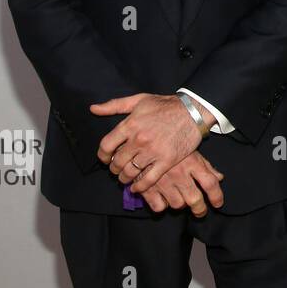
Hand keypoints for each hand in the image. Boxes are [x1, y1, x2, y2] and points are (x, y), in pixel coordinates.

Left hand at [91, 92, 213, 192]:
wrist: (193, 111)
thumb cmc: (165, 105)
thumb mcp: (139, 100)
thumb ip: (114, 105)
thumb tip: (93, 108)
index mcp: (130, 125)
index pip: (106, 146)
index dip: (102, 156)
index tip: (105, 159)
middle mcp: (139, 140)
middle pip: (117, 162)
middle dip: (114, 168)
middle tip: (117, 169)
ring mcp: (153, 151)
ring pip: (131, 172)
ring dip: (125, 178)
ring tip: (126, 177)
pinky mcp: (167, 160)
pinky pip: (148, 179)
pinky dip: (140, 186)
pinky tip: (136, 187)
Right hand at [140, 151, 225, 216]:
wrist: (142, 142)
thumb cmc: (170, 147)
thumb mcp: (190, 151)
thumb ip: (205, 166)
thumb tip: (219, 178)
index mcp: (192, 163)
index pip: (210, 183)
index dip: (216, 196)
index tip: (218, 204)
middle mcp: (179, 173)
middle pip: (194, 199)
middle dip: (200, 209)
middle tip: (200, 211)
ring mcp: (163, 182)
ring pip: (177, 204)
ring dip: (180, 204)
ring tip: (179, 198)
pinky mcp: (147, 188)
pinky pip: (159, 206)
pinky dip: (162, 205)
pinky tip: (163, 198)